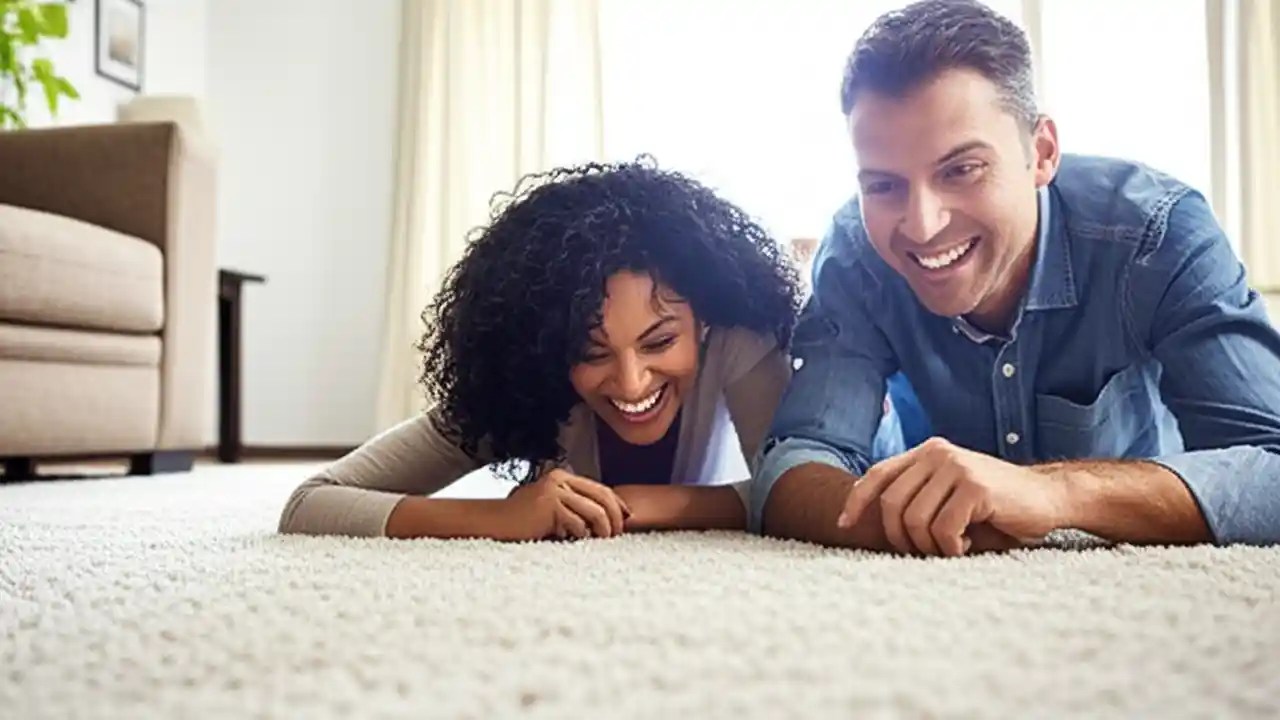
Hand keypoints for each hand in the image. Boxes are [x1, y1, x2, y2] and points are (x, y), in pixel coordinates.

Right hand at [505, 468, 630, 540]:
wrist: (494, 522)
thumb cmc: (523, 520)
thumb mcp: (552, 508)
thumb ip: (575, 507)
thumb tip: (605, 519)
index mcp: (563, 477)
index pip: (600, 488)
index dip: (617, 504)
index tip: (626, 519)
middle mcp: (560, 479)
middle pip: (602, 496)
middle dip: (615, 517)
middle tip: (616, 535)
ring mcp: (554, 491)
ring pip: (594, 511)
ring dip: (602, 529)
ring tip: (601, 540)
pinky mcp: (549, 506)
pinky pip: (577, 523)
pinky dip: (580, 534)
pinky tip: (575, 541)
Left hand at [837, 437, 1066, 555]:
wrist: (1048, 499)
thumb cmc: (995, 505)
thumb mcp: (949, 493)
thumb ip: (916, 496)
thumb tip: (866, 520)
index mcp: (927, 452)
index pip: (878, 475)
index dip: (857, 501)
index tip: (843, 526)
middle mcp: (938, 453)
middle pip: (892, 505)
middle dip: (901, 538)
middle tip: (924, 551)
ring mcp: (957, 467)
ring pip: (915, 521)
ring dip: (930, 546)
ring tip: (952, 546)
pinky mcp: (975, 487)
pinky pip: (943, 530)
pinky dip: (952, 547)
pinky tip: (969, 543)